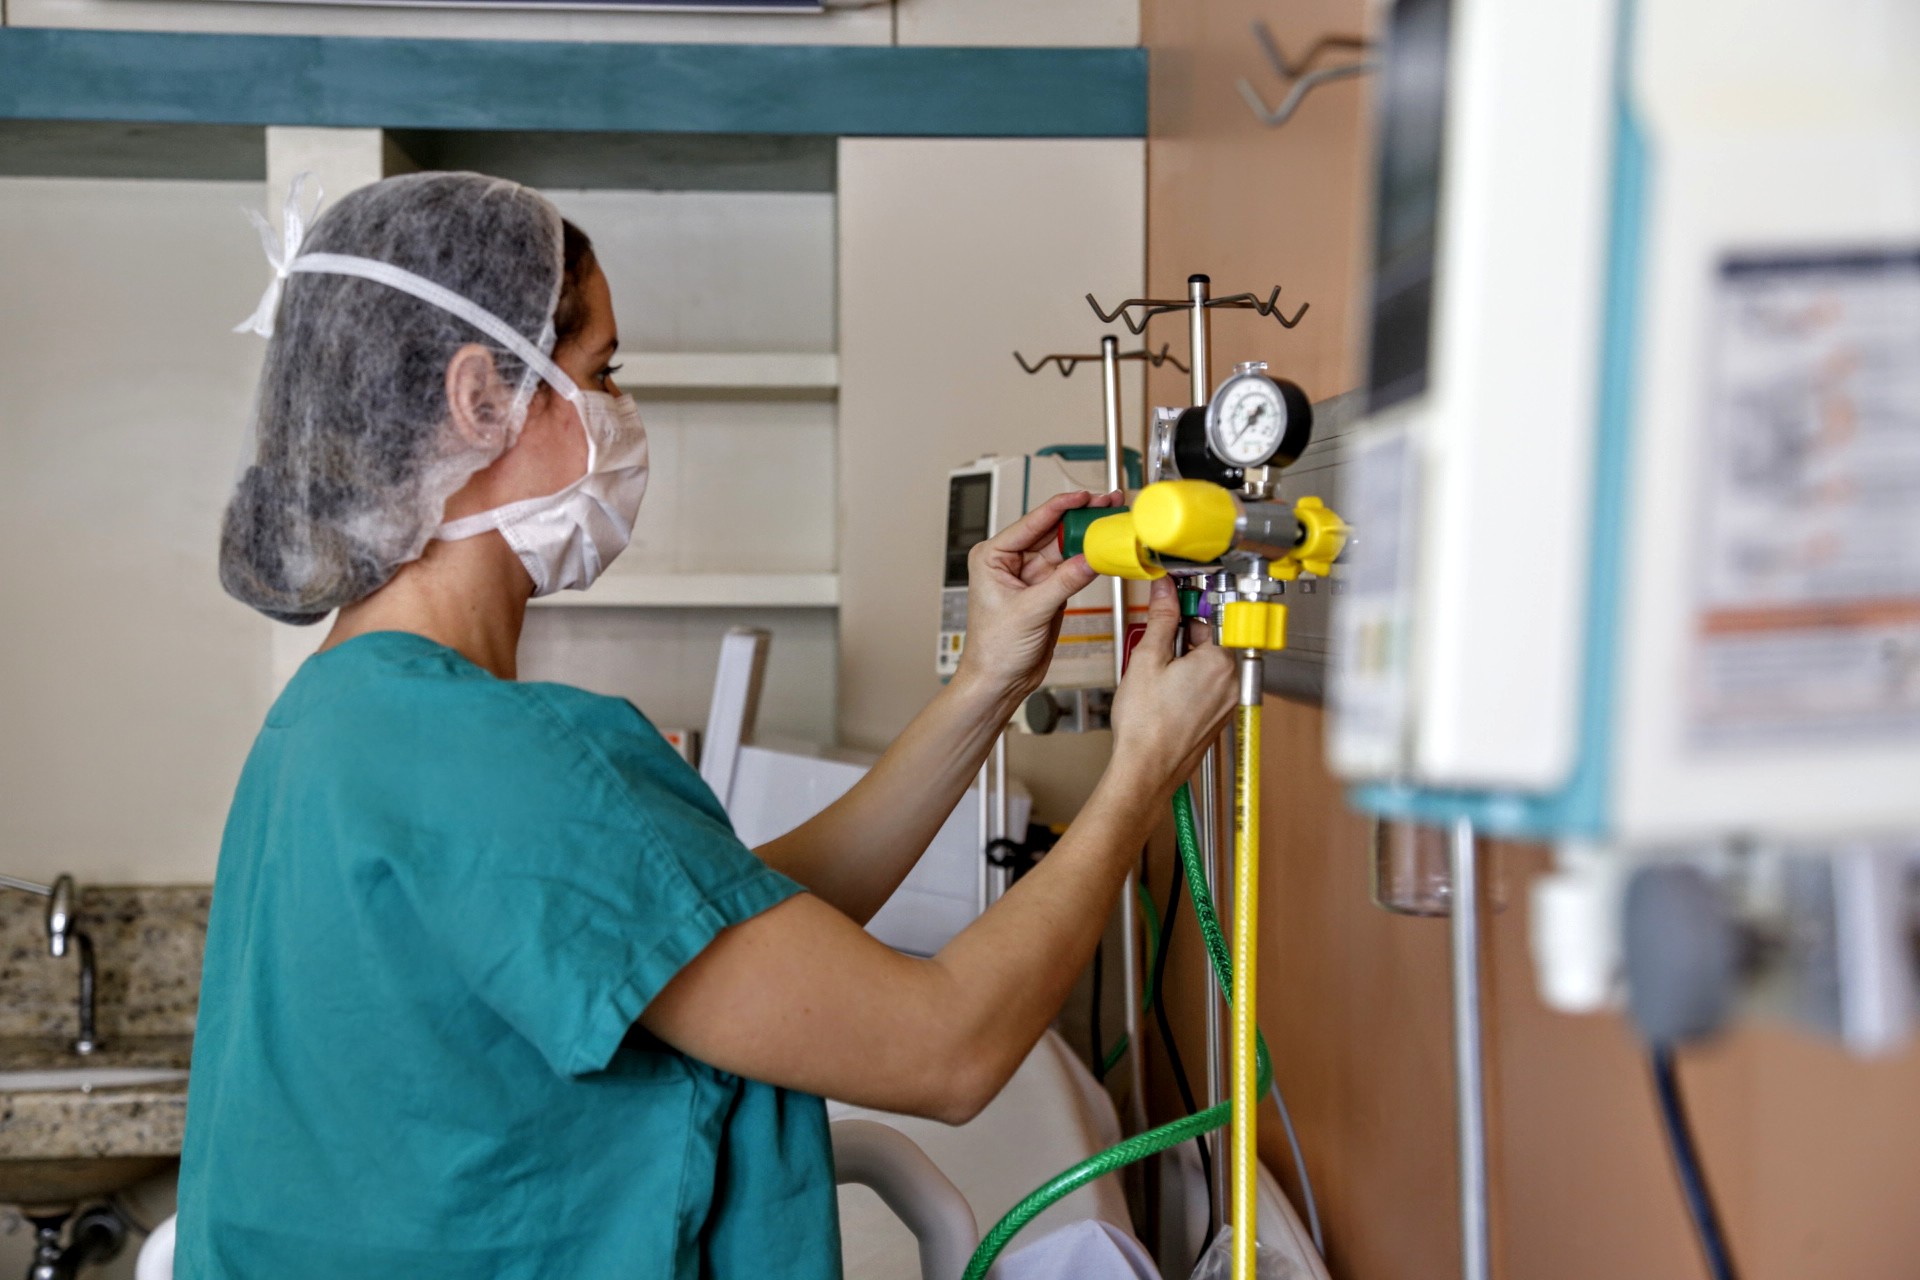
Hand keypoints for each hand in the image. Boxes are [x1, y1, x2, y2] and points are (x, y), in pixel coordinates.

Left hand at [955, 489, 1124, 699]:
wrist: (999, 681)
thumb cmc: (993, 650)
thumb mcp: (1029, 611)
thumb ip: (1063, 582)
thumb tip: (1091, 557)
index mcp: (993, 556)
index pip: (1031, 522)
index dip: (1059, 507)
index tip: (1083, 496)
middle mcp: (1011, 561)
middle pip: (1052, 531)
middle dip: (1080, 519)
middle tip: (1107, 504)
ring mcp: (1032, 576)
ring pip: (1066, 548)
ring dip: (1089, 538)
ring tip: (1112, 522)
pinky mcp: (1050, 591)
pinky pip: (1074, 570)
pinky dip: (1091, 561)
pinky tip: (1107, 550)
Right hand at [1107, 578, 1236, 794]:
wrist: (1146, 769)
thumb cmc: (1146, 725)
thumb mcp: (1147, 659)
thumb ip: (1161, 619)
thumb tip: (1165, 590)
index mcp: (1219, 662)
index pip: (1208, 617)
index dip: (1184, 611)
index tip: (1169, 607)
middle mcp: (1230, 682)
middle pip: (1209, 641)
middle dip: (1181, 639)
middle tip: (1153, 649)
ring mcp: (1227, 703)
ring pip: (1206, 666)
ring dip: (1183, 663)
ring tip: (1155, 676)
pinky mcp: (1218, 718)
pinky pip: (1206, 688)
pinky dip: (1187, 684)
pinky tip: (1163, 695)